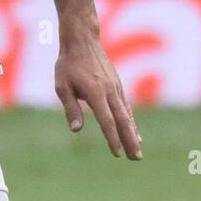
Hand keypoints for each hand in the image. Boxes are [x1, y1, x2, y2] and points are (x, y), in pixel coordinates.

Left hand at [55, 31, 141, 158]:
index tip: (118, 153)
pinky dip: (131, 121)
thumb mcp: (62, 86)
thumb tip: (76, 130)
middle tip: (136, 159)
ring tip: (138, 151)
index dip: (112, 138)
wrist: (82, 41)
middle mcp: (110, 91)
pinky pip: (126, 107)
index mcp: (96, 93)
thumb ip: (71, 108)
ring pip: (127, 115)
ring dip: (133, 134)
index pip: (106, 120)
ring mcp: (116, 88)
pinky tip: (134, 132)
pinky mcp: (117, 86)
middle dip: (130, 141)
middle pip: (122, 120)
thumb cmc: (68, 65)